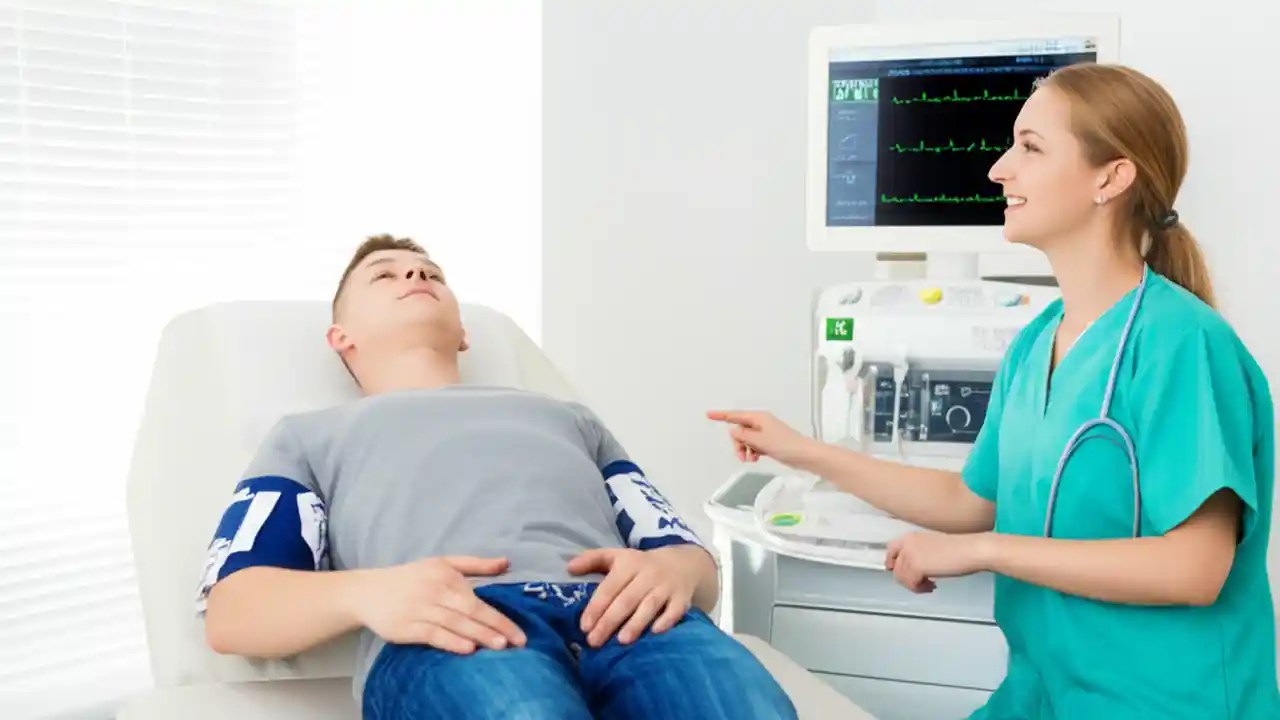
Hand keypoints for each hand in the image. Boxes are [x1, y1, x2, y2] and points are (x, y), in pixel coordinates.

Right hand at [356, 556, 526, 653]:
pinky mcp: (406, 627)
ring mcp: (420, 609)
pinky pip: (432, 635)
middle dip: (494, 627)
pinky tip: (467, 648)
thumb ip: (476, 565)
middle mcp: (434, 590)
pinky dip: (451, 641)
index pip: (478, 600)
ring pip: (454, 624)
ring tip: (499, 646)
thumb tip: (507, 563)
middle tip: (516, 642)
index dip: (499, 617)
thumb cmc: (412, 578)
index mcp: (446, 574)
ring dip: (478, 635)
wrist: (369, 591)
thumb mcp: (443, 563)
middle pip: (469, 611)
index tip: (519, 633)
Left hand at [568, 547, 698, 647]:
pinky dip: (666, 621)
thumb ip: (592, 560)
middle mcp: (648, 575)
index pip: (610, 587)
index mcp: (629, 564)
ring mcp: (666, 587)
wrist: (682, 564)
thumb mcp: (617, 556)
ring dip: (636, 623)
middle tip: (594, 641)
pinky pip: (674, 611)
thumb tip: (568, 568)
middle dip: (609, 621)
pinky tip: (655, 632)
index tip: (584, 626)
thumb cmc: (640, 565)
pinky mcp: (681, 599)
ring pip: (649, 606)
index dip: (596, 607)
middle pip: (627, 600)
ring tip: (621, 641)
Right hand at [706, 410, 815, 466]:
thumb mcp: (760, 441)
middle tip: (742, 456)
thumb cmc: (786, 445)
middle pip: (739, 430)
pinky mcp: (769, 442)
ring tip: (750, 459)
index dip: (721, 415)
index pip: (735, 415)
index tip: (709, 414)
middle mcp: (761, 423)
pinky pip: (754, 445)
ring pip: (746, 439)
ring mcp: (765, 432)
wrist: (804, 455)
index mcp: (759, 418)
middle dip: (737, 443)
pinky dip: (752, 452)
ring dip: (744, 449)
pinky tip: (755, 458)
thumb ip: (743, 435)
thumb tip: (733, 430)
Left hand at [884, 532, 991, 592]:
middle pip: (895, 567)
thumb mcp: (933, 546)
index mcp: (912, 536)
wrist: (970, 550)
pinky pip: (911, 584)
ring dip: (914, 585)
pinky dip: (920, 588)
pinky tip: (932, 586)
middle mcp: (907, 543)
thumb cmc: (960, 549)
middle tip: (920, 583)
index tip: (899, 573)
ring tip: (929, 585)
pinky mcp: (916, 566)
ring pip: (901, 577)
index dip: (893, 563)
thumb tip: (913, 568)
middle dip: (906, 578)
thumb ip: (919, 553)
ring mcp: (910, 554)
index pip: (891, 549)